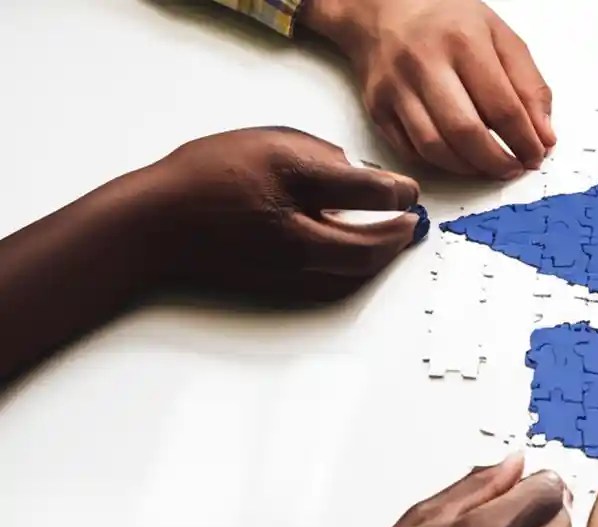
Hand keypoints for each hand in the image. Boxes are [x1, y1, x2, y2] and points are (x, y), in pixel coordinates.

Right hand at [155, 127, 423, 302]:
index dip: (399, 192)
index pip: (368, 190)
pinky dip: (358, 273)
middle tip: (413, 223)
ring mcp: (287, 266)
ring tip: (395, 240)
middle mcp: (294, 230)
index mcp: (292, 181)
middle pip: (369, 244)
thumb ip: (318, 154)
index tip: (409, 190)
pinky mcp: (280, 287)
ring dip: (383, 257)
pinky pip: (334, 285)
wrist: (156, 226)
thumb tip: (356, 172)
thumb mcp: (266, 141)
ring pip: (355, 272)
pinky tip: (363, 259)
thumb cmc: (205, 175)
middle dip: (400, 234)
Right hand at [302, 0, 554, 178]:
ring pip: (435, 148)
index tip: (535, 155)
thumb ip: (528, 85)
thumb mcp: (499, 36)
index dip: (524, 141)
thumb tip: (544, 136)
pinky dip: (439, 163)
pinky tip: (458, 158)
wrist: (384, 10)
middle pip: (466, 132)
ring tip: (488, 167)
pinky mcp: (377, 108)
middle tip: (513, 168)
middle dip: (497, 162)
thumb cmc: (448, 22)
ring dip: (469, 168)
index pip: (503, 107)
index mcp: (463, 40)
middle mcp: (425, 63)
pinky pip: (411, 151)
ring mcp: (395, 87)